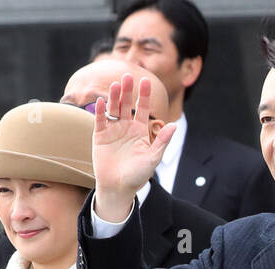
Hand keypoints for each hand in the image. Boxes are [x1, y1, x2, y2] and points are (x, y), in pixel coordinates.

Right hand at [91, 73, 176, 221]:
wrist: (119, 187)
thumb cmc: (138, 175)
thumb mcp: (153, 158)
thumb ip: (162, 141)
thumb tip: (175, 126)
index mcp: (139, 131)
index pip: (141, 109)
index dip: (143, 95)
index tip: (145, 81)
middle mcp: (125, 127)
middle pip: (126, 104)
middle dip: (127, 91)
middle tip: (128, 76)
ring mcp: (112, 130)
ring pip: (113, 109)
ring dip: (114, 97)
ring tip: (116, 85)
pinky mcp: (99, 136)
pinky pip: (100, 120)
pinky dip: (101, 111)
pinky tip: (102, 101)